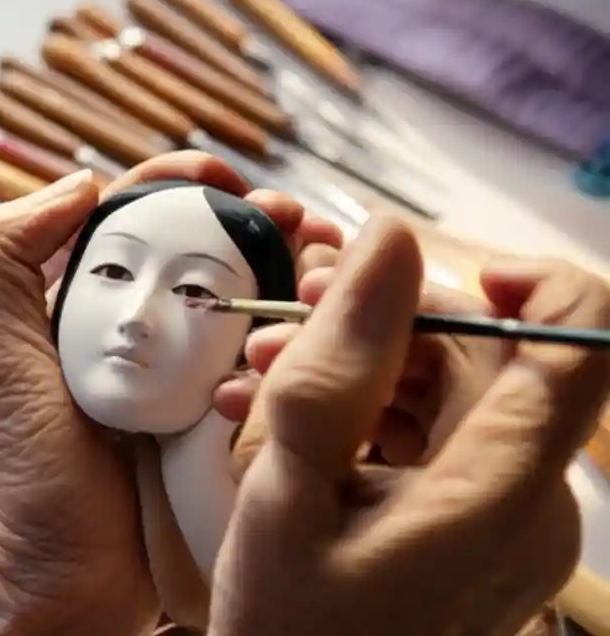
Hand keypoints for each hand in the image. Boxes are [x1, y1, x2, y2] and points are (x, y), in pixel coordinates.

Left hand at [0, 151, 341, 632]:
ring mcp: (195, 376)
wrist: (60, 569)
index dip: (187, 186)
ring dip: (296, 275)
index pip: (146, 217)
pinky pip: (277, 371)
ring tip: (321, 268)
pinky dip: (303, 344)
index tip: (228, 181)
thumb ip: (4, 253)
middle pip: (217, 254)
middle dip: (263, 225)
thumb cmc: (21, 462)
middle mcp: (151, 330)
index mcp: (94, 301)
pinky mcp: (232, 424)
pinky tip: (321, 333)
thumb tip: (80, 181)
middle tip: (298, 225)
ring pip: (257, 306)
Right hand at [210, 219, 609, 635]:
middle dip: (380, 327)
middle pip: (488, 360)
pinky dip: (362, 419)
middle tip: (280, 328)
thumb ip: (342, 362)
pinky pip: (431, 443)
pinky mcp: (471, 532)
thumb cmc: (292, 626)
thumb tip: (389, 237)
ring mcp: (502, 519)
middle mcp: (528, 497)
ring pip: (448, 396)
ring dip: (355, 371)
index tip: (408, 274)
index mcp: (503, 486)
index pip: (581, 336)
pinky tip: (279, 420)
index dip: (514, 277)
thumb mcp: (292, 487)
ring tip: (258, 379)